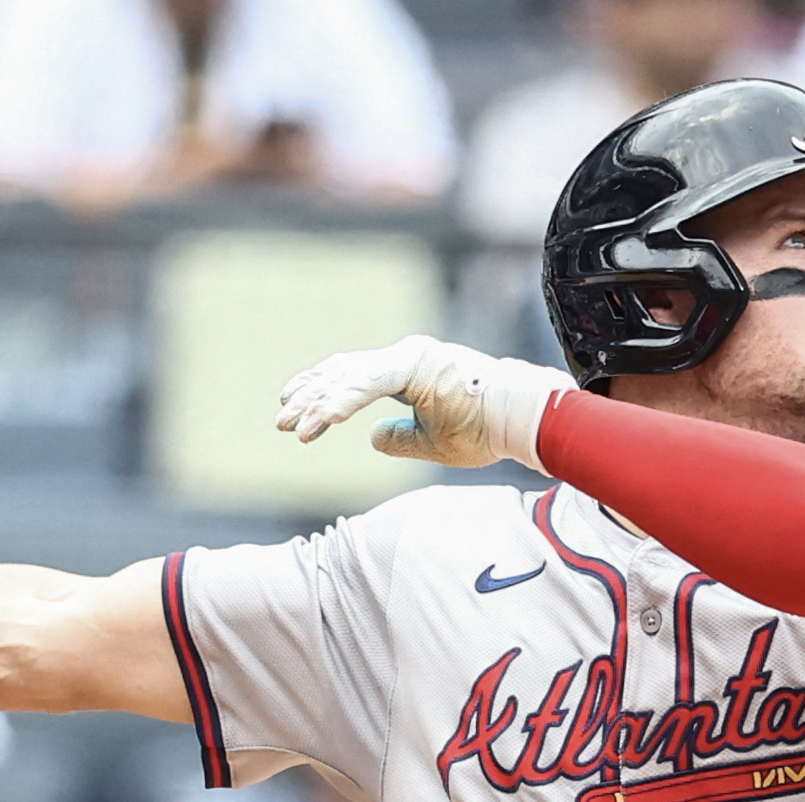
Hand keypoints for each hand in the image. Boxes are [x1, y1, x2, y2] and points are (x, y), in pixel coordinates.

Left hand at [274, 334, 564, 471]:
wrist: (521, 419)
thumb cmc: (486, 431)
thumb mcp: (432, 443)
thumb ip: (400, 438)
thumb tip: (372, 438)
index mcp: (410, 369)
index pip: (354, 376)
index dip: (323, 393)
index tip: (295, 411)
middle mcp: (405, 356)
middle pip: (343, 371)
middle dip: (309, 395)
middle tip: (282, 419)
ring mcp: (410, 356)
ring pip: (348, 375)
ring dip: (316, 401)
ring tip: (291, 424)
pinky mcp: (414, 365)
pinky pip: (366, 384)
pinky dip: (339, 403)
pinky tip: (318, 421)